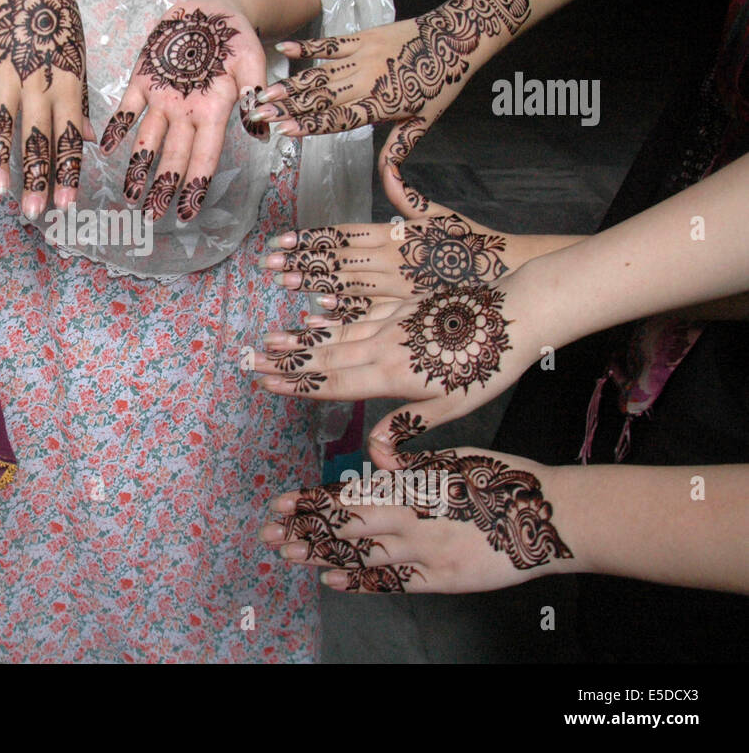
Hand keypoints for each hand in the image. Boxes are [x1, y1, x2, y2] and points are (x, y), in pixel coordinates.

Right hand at [0, 0, 89, 218]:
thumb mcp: (76, 65)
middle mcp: (39, 83)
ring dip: (1, 157)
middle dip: (36, 176)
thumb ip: (79, 106)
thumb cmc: (57, 32)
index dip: (67, 172)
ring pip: (4, 121)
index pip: (69, 137)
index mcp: (67, 87)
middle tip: (33, 211)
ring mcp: (8, 72)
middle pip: (38, 136)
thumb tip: (92, 143)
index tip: (63, 204)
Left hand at [100, 0, 265, 221]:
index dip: (196, 185)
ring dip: (139, 168)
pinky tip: (106, 148)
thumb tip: (262, 129)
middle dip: (163, 187)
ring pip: (148, 140)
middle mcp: (186, 112)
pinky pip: (127, 108)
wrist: (213, 9)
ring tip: (130, 195)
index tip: (188, 213)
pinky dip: (117, 127)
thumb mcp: (251, 60)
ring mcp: (162, 98)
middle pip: (173, 157)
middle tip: (151, 216)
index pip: (205, 156)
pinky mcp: (143, 79)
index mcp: (213, 111)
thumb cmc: (236, 36)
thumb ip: (254, 92)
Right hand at [243, 0, 530, 214]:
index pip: (339, 119)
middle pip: (321, 98)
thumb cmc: (441, 82)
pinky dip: (307, 46)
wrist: (457, 35)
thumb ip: (398, 150)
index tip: (286, 131)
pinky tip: (285, 50)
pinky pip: (330, 43)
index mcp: (381, 105)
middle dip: (288, 107)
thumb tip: (388, 183)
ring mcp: (362, 57)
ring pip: (320, 74)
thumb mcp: (424, 122)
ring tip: (265, 92)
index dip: (311, 125)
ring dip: (290, 84)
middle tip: (260, 114)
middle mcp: (367, 81)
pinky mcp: (363, 37)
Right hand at [249, 269, 546, 466]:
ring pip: (337, 333)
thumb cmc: (487, 365)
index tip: (265, 383)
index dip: (297, 385)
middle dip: (285, 361)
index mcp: (392, 375)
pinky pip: (357, 314)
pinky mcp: (403, 307)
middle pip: (326, 356)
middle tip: (249, 359)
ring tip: (270, 338)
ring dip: (300, 338)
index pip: (335, 382)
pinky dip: (331, 318)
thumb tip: (376, 459)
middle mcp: (383, 346)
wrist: (517, 312)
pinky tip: (315, 314)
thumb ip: (408, 427)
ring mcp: (391, 323)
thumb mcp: (452, 407)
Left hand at [259, 447, 573, 592]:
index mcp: (414, 486)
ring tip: (288, 555)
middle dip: (305, 530)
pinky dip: (361, 582)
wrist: (552, 516)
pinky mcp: (444, 579)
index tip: (282, 502)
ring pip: (363, 557)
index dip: (313, 502)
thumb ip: (411, 461)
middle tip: (269, 533)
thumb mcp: (454, 455)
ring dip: (322, 556)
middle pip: (347, 529)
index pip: (351, 496)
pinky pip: (394, 583)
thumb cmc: (503, 478)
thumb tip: (376, 456)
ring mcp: (427, 554)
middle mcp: (414, 521)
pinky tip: (332, 580)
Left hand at [260, 211, 554, 300]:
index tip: (282, 240)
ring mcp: (400, 288)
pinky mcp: (410, 311)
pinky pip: (371, 313)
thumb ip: (408, 195)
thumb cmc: (474, 243)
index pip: (344, 233)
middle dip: (301, 263)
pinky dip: (344, 313)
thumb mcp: (440, 213)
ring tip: (283, 284)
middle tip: (268, 265)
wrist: (513, 274)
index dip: (311, 237)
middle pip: (338, 259)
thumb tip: (391, 162)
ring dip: (314, 286)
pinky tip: (318, 315)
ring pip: (348, 286)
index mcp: (397, 234)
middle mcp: (394, 260)